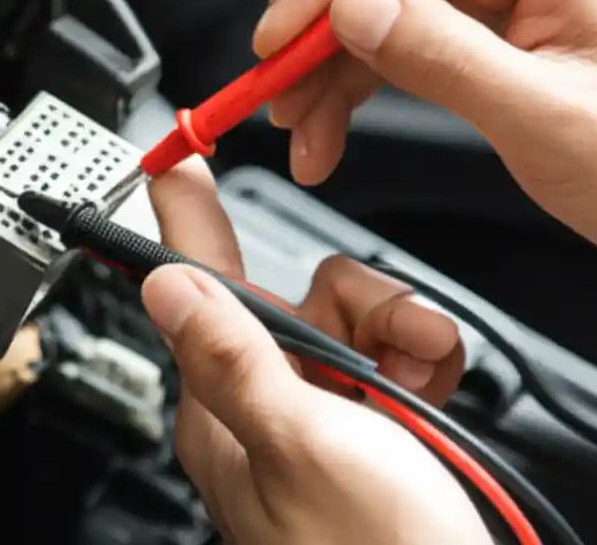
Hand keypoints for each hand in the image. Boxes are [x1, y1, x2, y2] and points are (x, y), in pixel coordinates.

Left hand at [147, 159, 483, 542]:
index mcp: (222, 405)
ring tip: (422, 389)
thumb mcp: (297, 440)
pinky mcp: (369, 425)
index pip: (192, 288)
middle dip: (360, 305)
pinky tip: (430, 396)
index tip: (172, 157)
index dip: (183, 216)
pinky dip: (421, 362)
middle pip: (297, 293)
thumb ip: (232, 355)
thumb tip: (165, 283)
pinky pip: (389, 354)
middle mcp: (263, 403)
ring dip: (401, 337)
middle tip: (397, 354)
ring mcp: (319, 415)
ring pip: (352, 318)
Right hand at [256, 0, 596, 261]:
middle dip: (316, 39)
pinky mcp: (490, 42)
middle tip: (280, 98)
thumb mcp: (547, 115)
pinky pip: (401, 53)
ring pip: (377, 17)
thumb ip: (443, 57)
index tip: (279, 40)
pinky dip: (356, 94)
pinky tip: (332, 135)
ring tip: (305, 138)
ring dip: (328, 78)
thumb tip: (353, 9)